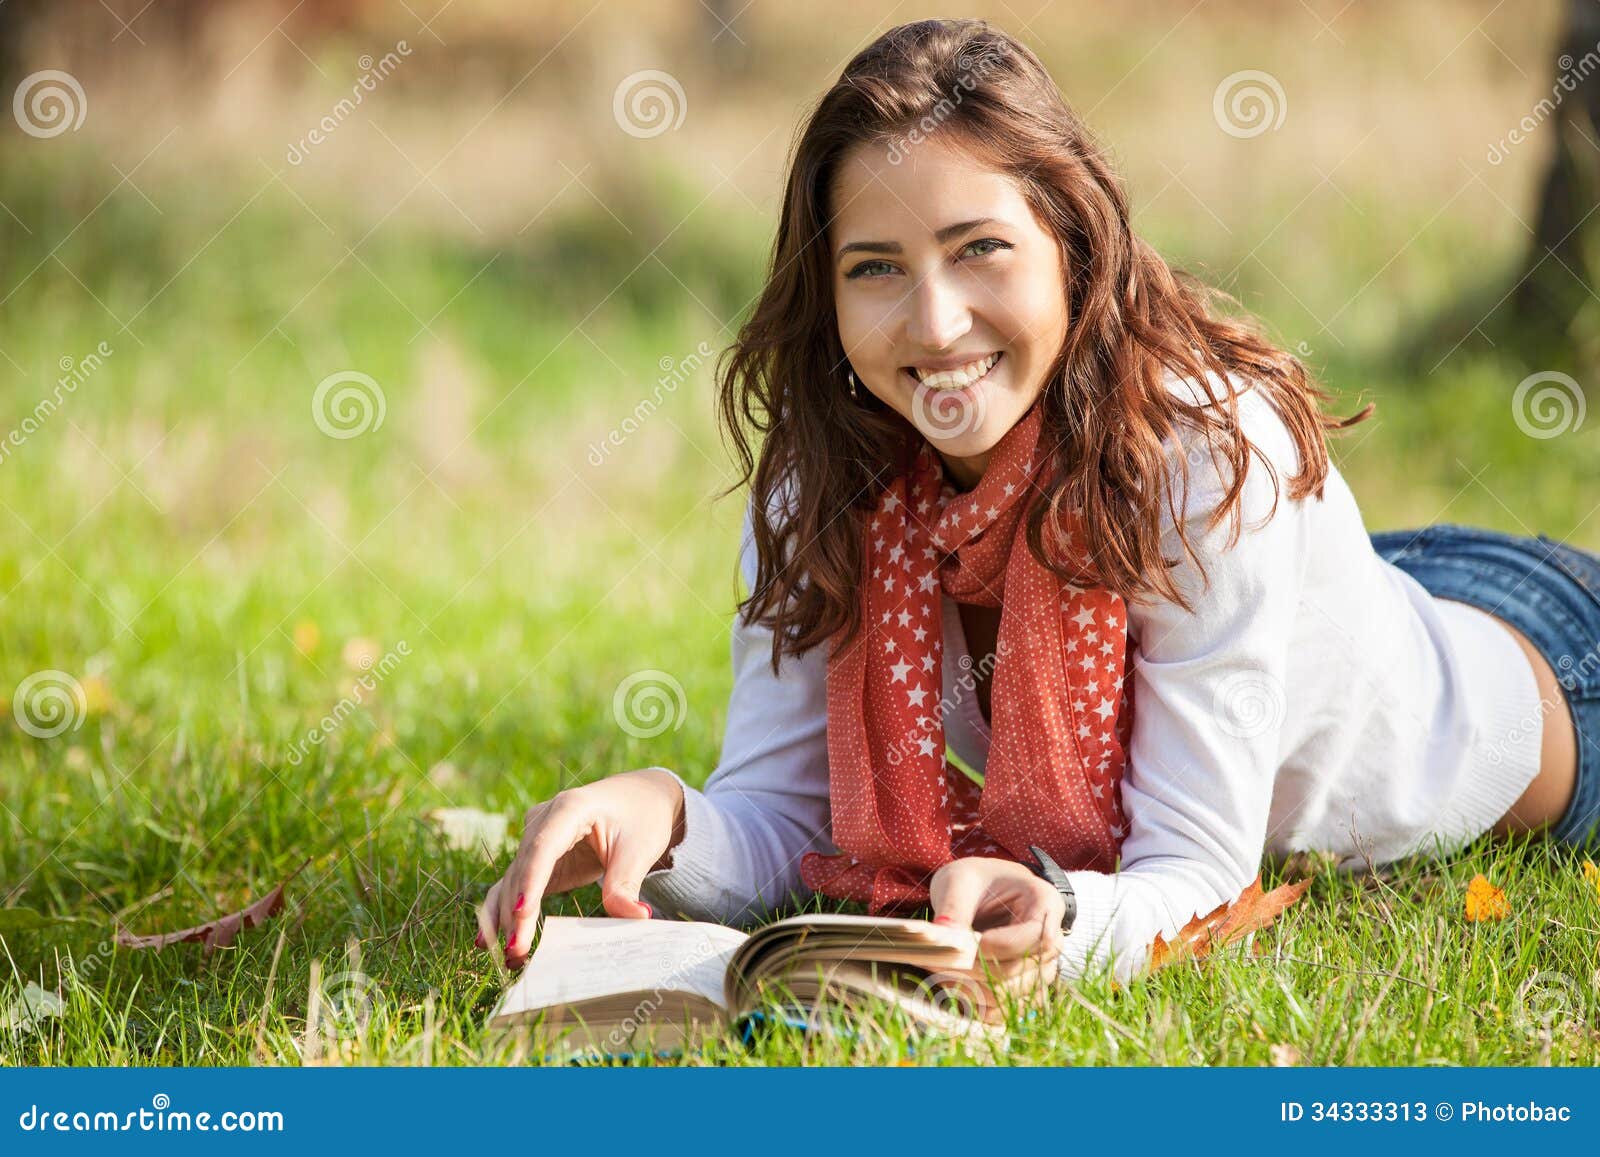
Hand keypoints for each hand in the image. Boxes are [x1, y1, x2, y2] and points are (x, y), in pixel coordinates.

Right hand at [475, 766, 685, 968]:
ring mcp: (537, 836)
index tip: (521, 913)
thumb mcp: (639, 848)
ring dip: (507, 916)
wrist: (643, 797)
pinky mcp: (539, 856)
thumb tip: (634, 918)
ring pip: (514, 879)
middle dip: (516, 911)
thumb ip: (627, 884)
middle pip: (524, 868)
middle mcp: (545, 818)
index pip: (544, 847)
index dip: (530, 881)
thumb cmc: (642, 816)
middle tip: (515, 950)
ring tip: (508, 954)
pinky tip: (486, 939)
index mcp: (571, 807)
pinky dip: (505, 910)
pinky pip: (516, 883)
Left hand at [929, 855, 1063, 1005]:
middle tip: (933, 961)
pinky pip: (1004, 1011)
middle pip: (1017, 970)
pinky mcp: (1026, 992)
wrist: (988, 893)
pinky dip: (975, 1006)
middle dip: (972, 969)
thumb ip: (953, 907)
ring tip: (937, 972)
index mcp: (1045, 902)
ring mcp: (1042, 970)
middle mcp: (1052, 941)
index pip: (1036, 937)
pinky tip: (951, 988)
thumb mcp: (960, 879)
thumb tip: (942, 936)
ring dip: (970, 990)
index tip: (969, 943)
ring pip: (1009, 996)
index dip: (1002, 946)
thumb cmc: (977, 881)